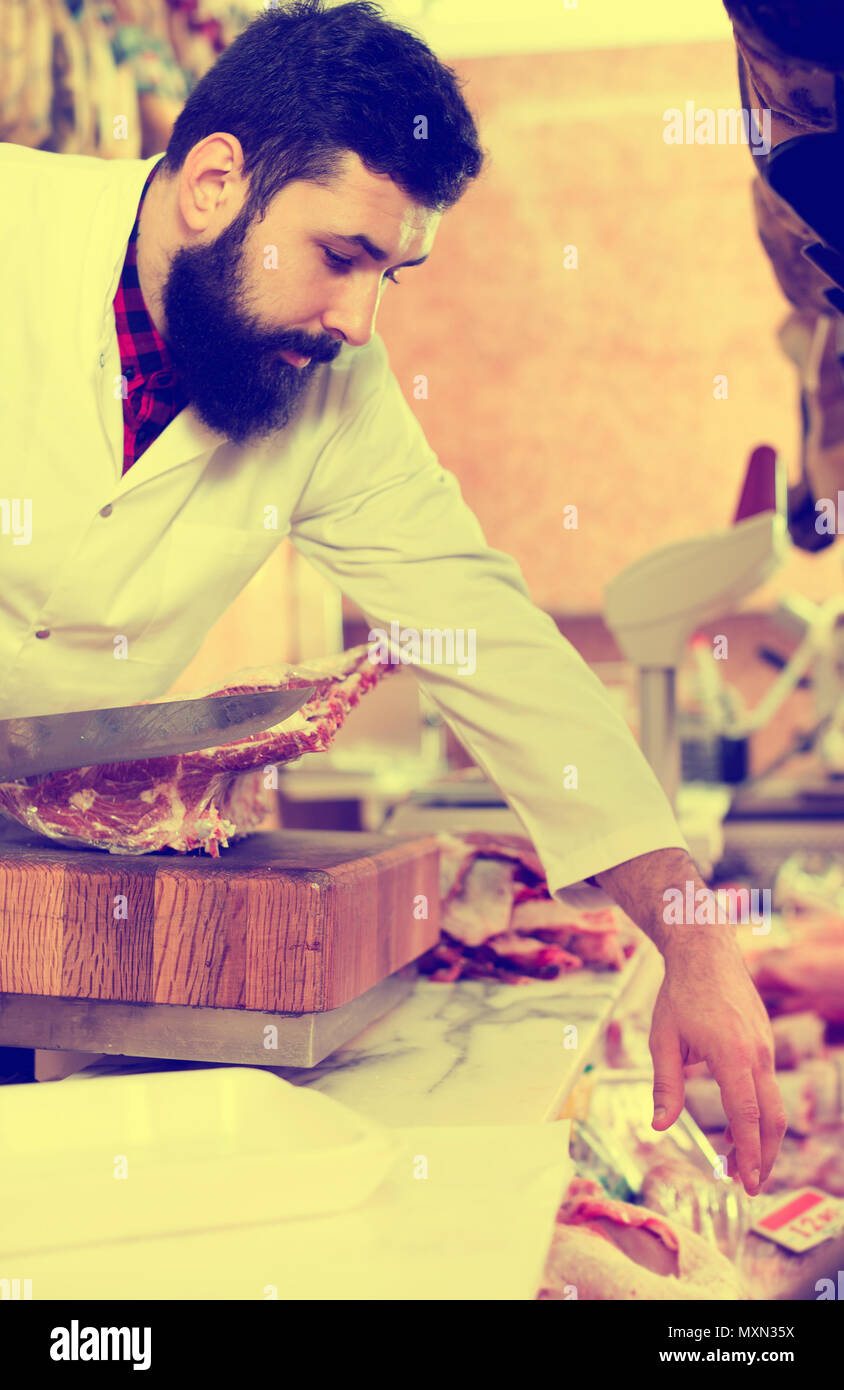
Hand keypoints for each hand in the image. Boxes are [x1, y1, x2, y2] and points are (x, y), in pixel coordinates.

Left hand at [649, 931, 785, 1195]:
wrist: (706, 952)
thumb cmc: (680, 994)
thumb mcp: (663, 1039)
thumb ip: (665, 1085)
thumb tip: (659, 1127)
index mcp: (732, 1055)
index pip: (747, 1115)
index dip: (748, 1153)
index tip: (746, 1183)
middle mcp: (757, 1054)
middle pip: (773, 1118)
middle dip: (763, 1156)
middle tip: (746, 1184)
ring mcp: (766, 1047)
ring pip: (774, 1104)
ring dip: (760, 1137)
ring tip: (733, 1159)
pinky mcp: (765, 1043)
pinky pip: (768, 1085)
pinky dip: (758, 1112)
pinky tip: (735, 1123)